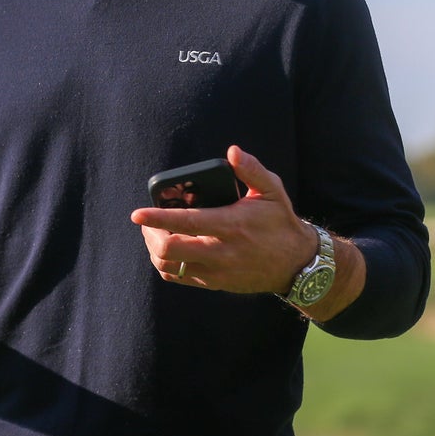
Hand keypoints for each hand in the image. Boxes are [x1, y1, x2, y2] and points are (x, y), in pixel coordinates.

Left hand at [130, 145, 317, 293]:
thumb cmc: (280, 221)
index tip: (137, 214)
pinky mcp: (216, 283)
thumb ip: (252, 170)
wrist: (297, 264)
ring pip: (170, 267)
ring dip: (155, 250)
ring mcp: (217, 272)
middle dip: (151, 235)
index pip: (186, 222)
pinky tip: (169, 249)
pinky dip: (167, 263)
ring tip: (155, 234)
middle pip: (170, 251)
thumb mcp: (272, 191)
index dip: (158, 219)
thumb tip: (231, 151)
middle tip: (148, 222)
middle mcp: (222, 252)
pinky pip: (180, 277)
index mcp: (232, 225)